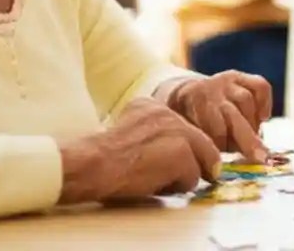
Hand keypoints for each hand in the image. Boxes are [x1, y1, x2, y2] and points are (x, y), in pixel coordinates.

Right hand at [57, 99, 219, 203]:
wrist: (92, 164)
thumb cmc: (100, 159)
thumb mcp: (126, 133)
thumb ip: (150, 136)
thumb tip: (173, 155)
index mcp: (151, 106)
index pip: (183, 128)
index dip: (186, 148)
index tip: (181, 161)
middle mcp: (168, 113)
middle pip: (200, 142)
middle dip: (200, 163)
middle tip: (201, 177)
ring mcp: (177, 130)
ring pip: (199, 161)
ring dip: (183, 177)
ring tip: (156, 181)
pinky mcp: (182, 151)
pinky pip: (192, 179)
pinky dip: (177, 187)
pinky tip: (155, 184)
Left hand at [167, 71, 271, 160]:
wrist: (181, 94)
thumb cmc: (185, 122)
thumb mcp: (187, 133)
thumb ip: (204, 144)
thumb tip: (223, 165)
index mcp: (193, 102)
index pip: (215, 126)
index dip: (223, 144)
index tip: (228, 160)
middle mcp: (211, 89)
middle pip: (233, 114)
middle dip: (248, 139)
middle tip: (260, 158)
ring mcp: (226, 81)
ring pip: (247, 101)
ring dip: (252, 125)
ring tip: (250, 140)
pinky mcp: (240, 77)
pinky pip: (260, 86)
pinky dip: (265, 103)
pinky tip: (262, 118)